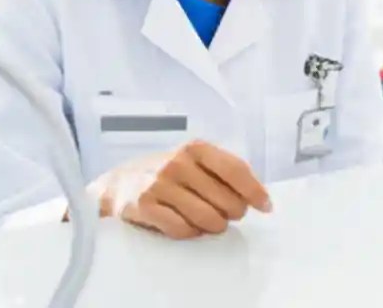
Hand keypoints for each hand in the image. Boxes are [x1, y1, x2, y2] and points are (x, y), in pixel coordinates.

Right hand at [88, 140, 271, 239]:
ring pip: (207, 218)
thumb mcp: (191, 161)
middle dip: (232, 214)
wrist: (115, 185)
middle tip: (227, 216)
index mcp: (195, 149)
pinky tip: (185, 226)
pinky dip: (189, 233)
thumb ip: (221, 171)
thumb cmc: (165, 175)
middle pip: (226, 200)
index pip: (235, 169)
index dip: (255, 191)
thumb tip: (257, 197)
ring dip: (213, 227)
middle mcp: (178, 163)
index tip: (266, 207)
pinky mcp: (144, 206)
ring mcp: (159, 185)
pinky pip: (181, 230)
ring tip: (208, 223)